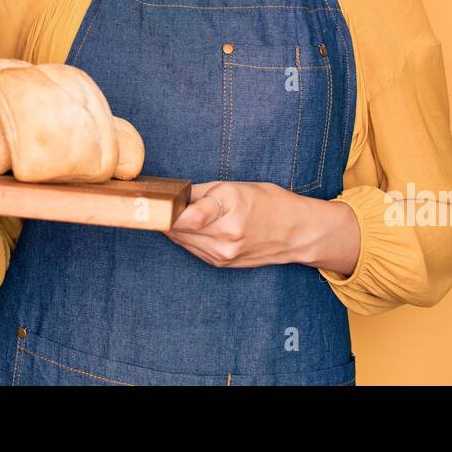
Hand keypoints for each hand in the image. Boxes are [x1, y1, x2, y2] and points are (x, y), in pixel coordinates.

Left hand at [165, 180, 356, 272]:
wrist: (296, 232)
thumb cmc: (268, 202)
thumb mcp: (235, 187)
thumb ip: (200, 192)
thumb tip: (171, 194)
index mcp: (229, 210)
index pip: (184, 216)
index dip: (165, 208)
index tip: (155, 200)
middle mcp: (225, 237)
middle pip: (177, 229)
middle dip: (167, 215)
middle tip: (162, 202)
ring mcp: (223, 255)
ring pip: (181, 240)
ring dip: (175, 227)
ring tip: (179, 212)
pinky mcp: (221, 264)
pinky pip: (192, 249)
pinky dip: (188, 237)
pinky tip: (193, 226)